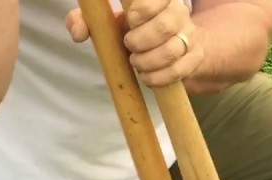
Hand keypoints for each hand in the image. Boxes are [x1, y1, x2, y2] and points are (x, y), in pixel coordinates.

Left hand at [66, 0, 203, 88]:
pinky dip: (158, 77)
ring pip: (172, 50)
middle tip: (129, 45)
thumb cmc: (137, 28)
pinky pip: (179, 71)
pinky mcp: (194, 59)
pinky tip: (147, 76)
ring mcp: (189, 36)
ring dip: (147, 61)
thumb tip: (77, 32)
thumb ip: (88, 20)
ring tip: (136, 62)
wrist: (173, 45)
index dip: (141, 10)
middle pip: (164, 26)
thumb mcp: (112, 20)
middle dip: (140, 40)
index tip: (131, 19)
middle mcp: (179, 13)